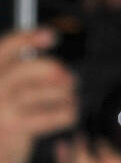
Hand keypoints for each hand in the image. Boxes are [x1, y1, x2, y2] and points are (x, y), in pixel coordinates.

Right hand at [0, 29, 76, 162]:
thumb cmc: (3, 120)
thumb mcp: (4, 92)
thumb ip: (19, 75)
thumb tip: (53, 64)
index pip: (6, 48)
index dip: (29, 38)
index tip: (50, 35)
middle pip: (28, 69)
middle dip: (54, 69)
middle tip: (69, 76)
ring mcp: (2, 108)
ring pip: (41, 92)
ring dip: (64, 93)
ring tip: (71, 96)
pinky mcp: (16, 127)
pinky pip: (50, 115)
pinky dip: (66, 112)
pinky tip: (70, 112)